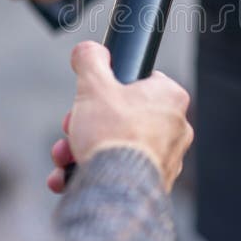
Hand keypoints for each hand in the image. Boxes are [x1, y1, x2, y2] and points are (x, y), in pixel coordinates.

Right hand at [47, 41, 193, 192]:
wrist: (115, 190)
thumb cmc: (112, 135)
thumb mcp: (93, 86)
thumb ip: (90, 60)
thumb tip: (89, 50)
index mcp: (170, 97)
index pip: (140, 81)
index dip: (107, 87)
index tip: (88, 98)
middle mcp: (176, 128)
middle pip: (122, 116)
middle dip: (87, 124)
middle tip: (70, 128)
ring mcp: (167, 158)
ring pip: (118, 146)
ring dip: (84, 149)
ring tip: (64, 157)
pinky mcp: (154, 184)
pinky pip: (120, 172)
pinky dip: (95, 173)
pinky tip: (70, 178)